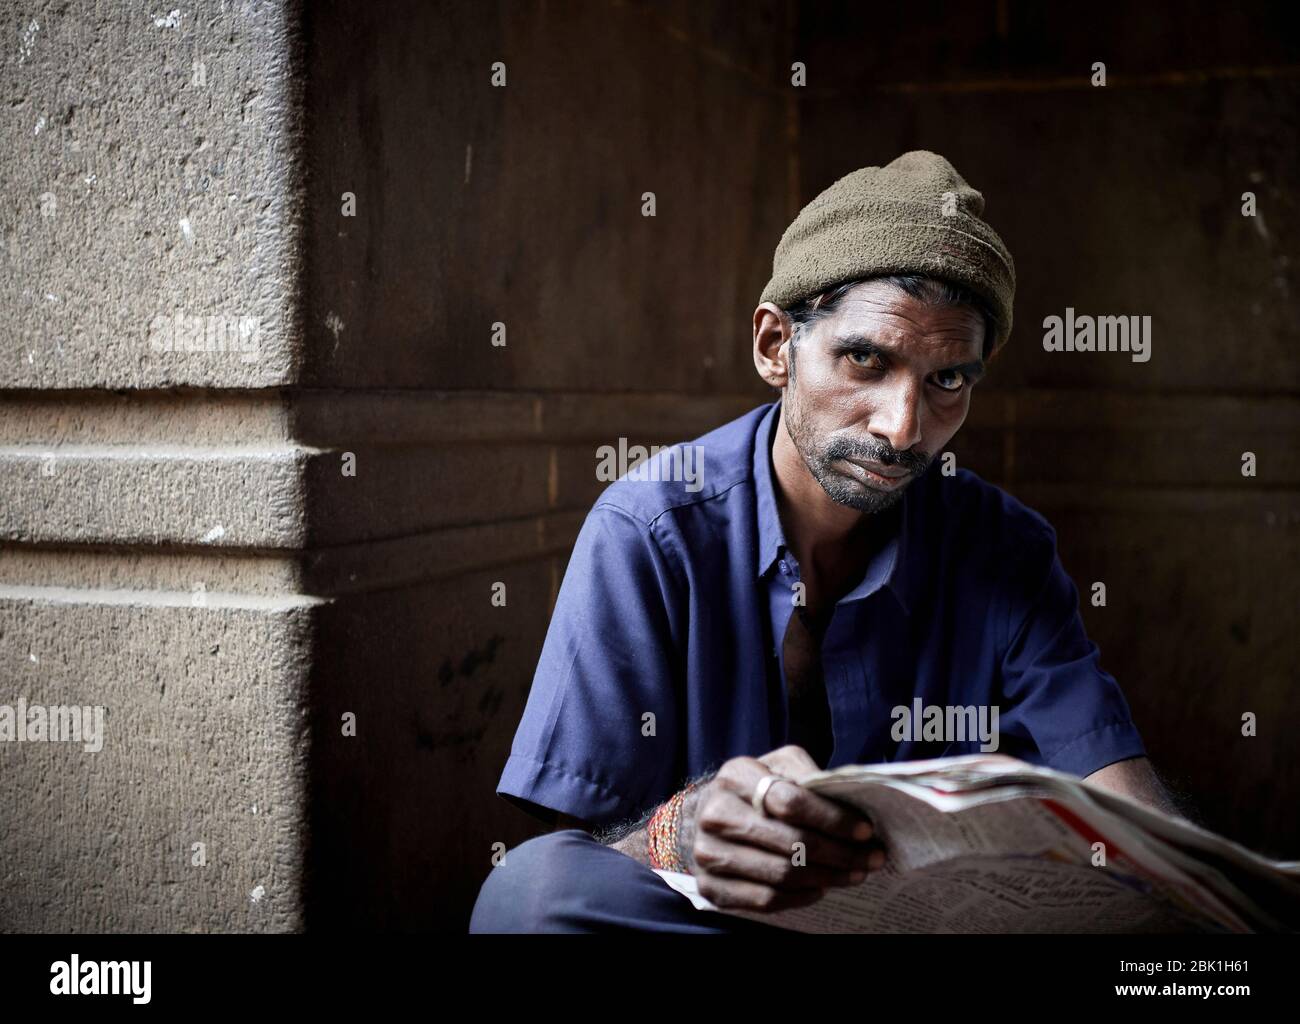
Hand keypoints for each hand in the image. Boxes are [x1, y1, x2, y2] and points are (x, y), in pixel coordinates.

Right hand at [685, 744, 884, 912]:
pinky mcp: (710, 886)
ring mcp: (709, 853)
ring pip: (782, 874)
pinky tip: (820, 888)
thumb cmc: (753, 790)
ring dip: (827, 877)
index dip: (833, 819)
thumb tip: (849, 798)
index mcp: (735, 775)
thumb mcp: (777, 766)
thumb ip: (808, 775)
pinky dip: (800, 897)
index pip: (791, 801)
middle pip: (791, 842)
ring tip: (854, 874)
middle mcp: (716, 813)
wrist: (702, 817)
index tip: (866, 831)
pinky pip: (766, 899)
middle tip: (871, 858)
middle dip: (840, 853)